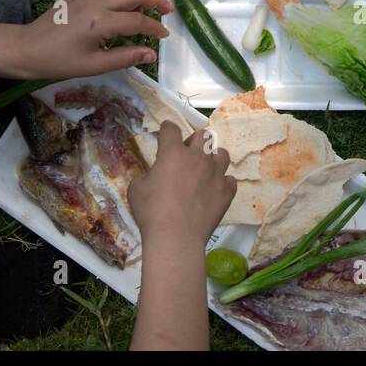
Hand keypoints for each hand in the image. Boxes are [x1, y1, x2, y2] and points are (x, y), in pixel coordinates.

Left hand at [15, 0, 171, 78]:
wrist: (26, 48)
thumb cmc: (59, 61)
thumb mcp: (94, 66)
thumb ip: (125, 57)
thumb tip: (151, 54)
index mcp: (101, 22)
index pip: (138, 21)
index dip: (155, 28)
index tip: (165, 36)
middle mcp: (97, 2)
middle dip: (155, 1)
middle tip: (168, 10)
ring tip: (145, 2)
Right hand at [128, 122, 235, 248]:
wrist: (176, 236)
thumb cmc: (152, 212)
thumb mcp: (136, 189)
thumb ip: (145, 176)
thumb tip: (150, 176)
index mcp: (173, 154)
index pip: (171, 130)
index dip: (167, 129)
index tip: (166, 131)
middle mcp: (198, 158)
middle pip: (203, 136)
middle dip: (194, 141)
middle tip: (186, 154)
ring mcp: (216, 173)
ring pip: (222, 154)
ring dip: (213, 158)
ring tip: (205, 170)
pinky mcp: (227, 190)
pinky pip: (229, 179)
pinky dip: (222, 182)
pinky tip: (215, 190)